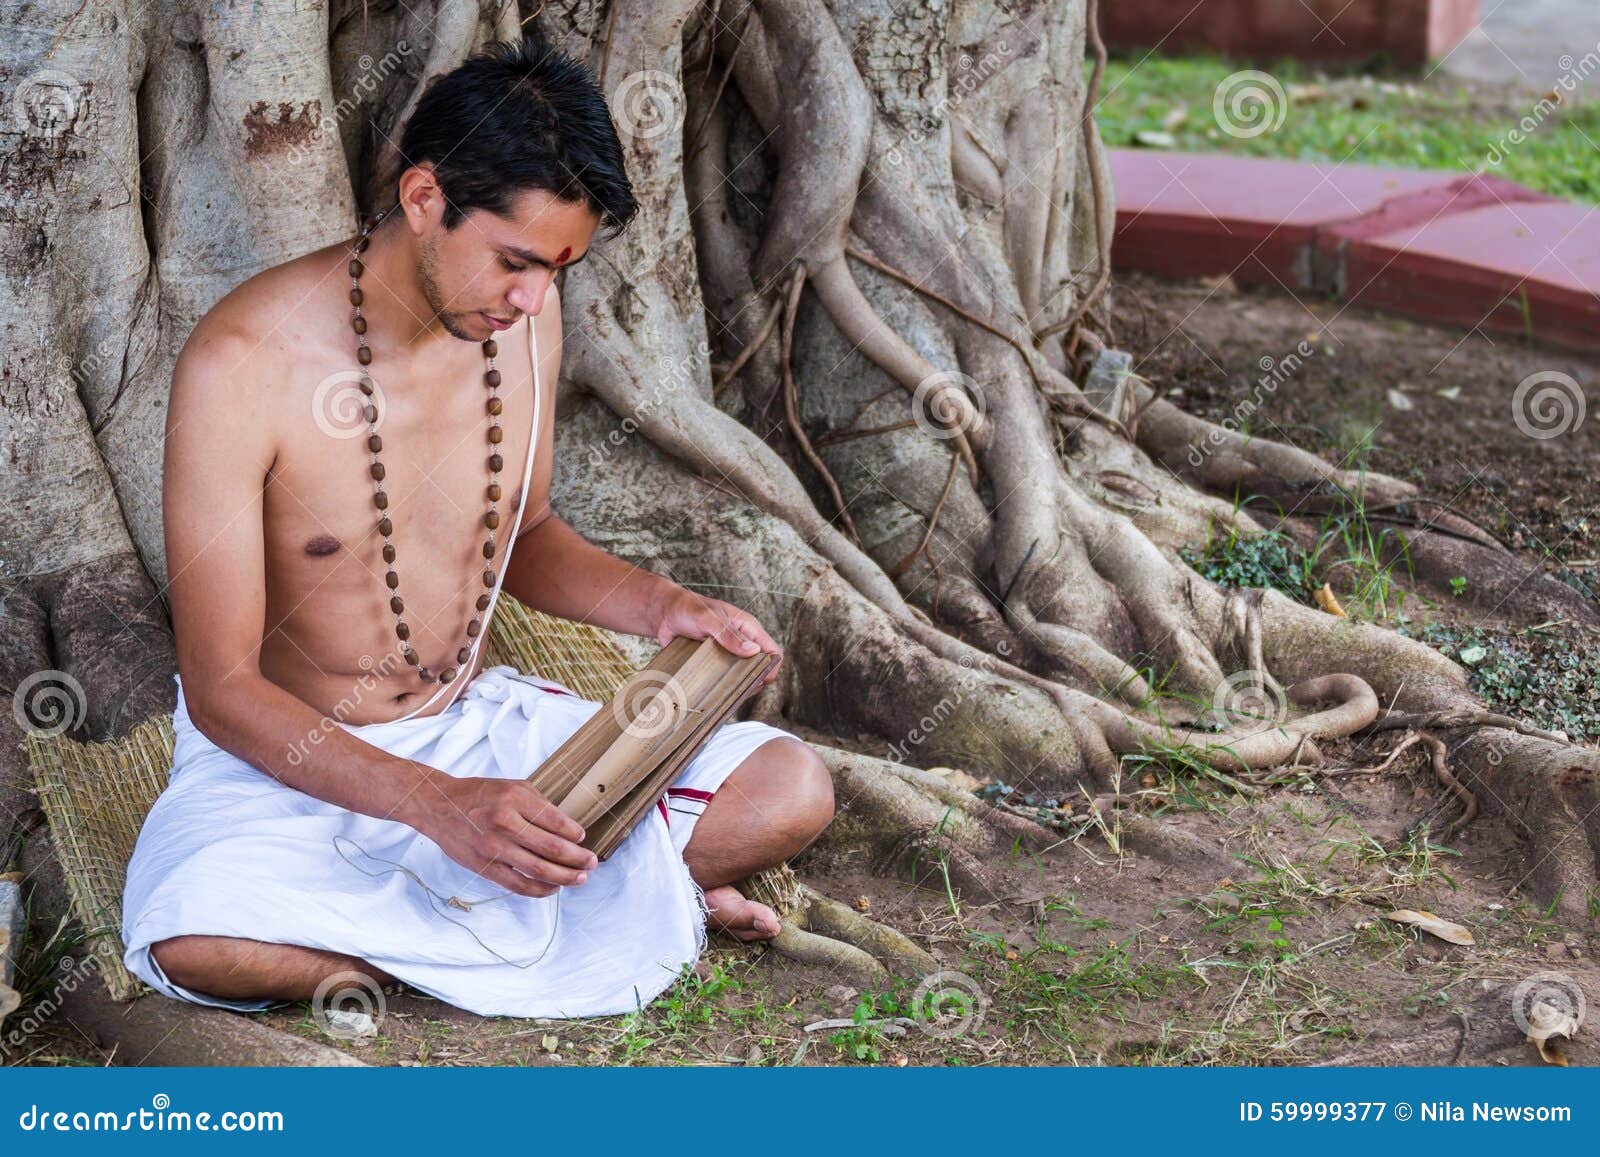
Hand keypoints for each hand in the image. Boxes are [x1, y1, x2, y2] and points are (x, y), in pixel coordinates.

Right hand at [417, 777, 598, 897]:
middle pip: (551, 848)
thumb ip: (538, 803)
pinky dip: (540, 889)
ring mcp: (494, 848)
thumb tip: (568, 827)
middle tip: (592, 863)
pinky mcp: (485, 867)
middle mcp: (505, 823)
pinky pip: (518, 885)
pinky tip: (553, 887)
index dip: (574, 833)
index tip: (584, 838)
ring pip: (538, 870)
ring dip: (564, 877)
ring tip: (580, 878)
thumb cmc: (479, 795)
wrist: (439, 806)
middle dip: (577, 858)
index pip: (555, 821)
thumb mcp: (511, 786)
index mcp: (514, 799)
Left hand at [647, 586, 783, 685]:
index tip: (759, 681)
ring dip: (736, 687)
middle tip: (737, 691)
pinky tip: (714, 695)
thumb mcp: (707, 619)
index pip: (772, 651)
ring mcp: (728, 654)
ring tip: (724, 695)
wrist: (664, 613)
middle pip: (759, 668)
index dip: (771, 668)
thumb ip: (728, 634)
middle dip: (753, 682)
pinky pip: (724, 678)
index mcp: (747, 628)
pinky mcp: (714, 662)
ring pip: (742, 676)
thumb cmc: (687, 608)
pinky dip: (721, 688)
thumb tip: (753, 650)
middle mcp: (741, 642)